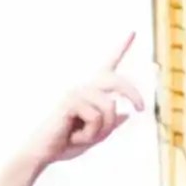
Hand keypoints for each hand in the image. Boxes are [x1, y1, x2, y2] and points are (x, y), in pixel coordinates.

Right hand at [20, 32, 145, 168]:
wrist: (45, 152)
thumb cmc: (67, 143)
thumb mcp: (96, 136)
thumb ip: (110, 125)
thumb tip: (125, 114)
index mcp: (92, 93)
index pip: (108, 66)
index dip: (120, 48)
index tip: (132, 32)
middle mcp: (85, 87)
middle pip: (117, 81)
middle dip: (133, 94)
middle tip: (141, 109)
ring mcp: (77, 92)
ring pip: (109, 107)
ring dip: (103, 130)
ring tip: (85, 136)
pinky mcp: (70, 101)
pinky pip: (96, 118)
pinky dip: (91, 134)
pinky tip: (74, 135)